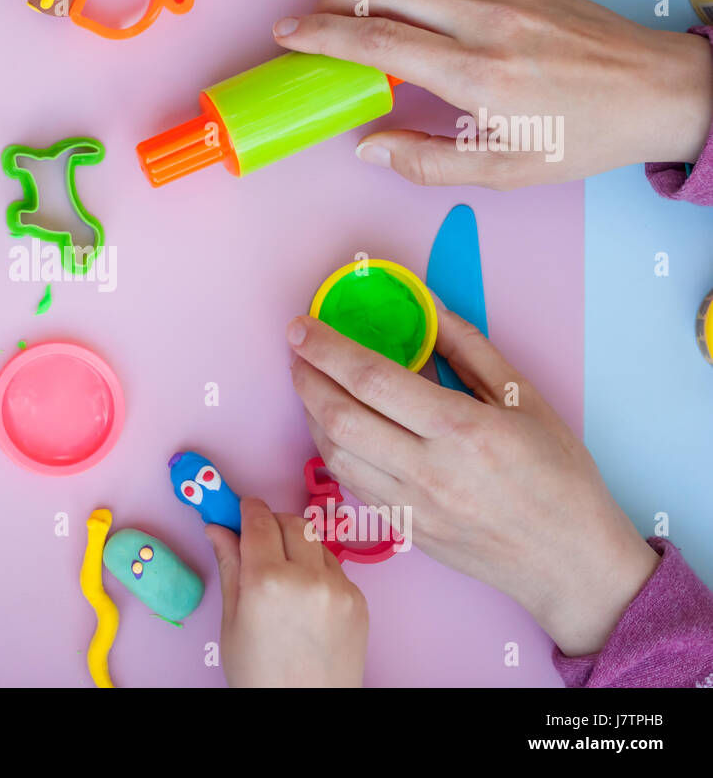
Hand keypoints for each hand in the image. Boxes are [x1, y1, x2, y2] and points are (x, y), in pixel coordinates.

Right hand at [206, 499, 367, 686]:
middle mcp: (308, 578)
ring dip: (297, 544)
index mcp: (267, 581)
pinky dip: (317, 569)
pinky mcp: (358, 600)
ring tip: (282, 573)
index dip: (247, 509)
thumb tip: (217, 528)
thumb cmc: (260, 675)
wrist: (305, 711)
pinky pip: (334, 568)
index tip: (240, 509)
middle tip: (257, 538)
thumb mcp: (232, 621)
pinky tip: (304, 597)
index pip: (259, 521)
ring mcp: (339, 588)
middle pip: (292, 521)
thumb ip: (230, 566)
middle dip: (272, 522)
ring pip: (315, 541)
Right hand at [273, 0, 712, 188]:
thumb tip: (367, 146)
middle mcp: (486, 23)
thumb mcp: (505, 171)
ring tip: (345, 8)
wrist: (657, 90)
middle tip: (307, 25)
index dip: (321, 37)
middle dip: (332, 4)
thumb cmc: (583, 136)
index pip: (379, 42)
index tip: (287, 37)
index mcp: (478, 75)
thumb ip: (427, 162)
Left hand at [288, 310, 659, 656]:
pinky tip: (334, 426)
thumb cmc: (557, 476)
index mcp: (462, 429)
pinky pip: (350, 483)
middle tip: (297, 350)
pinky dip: (332, 448)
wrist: (569, 561)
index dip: (328, 348)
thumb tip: (427, 306)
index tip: (302, 327)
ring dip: (312, 413)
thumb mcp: (525, 399)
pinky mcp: (403, 528)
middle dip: (307, 377)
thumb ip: (469, 348)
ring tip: (310, 382)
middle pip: (340, 417)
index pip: (373, 379)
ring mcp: (411, 505)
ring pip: (335, 454)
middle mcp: (429, 470)